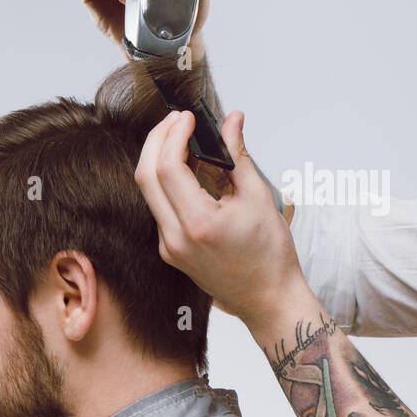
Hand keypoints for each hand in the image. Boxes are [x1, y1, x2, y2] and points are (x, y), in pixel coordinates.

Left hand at [134, 109, 311, 327]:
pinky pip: (159, 208)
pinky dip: (167, 182)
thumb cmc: (270, 256)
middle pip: (145, 176)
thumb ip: (238, 155)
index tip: (188, 118)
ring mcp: (169, 247)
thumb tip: (231, 121)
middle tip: (177, 120)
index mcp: (197, 224)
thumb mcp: (258, 197)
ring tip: (183, 139)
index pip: (167, 167)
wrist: (269, 299)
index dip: (173, 134)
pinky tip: (188, 169)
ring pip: (148, 192)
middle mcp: (174, 238)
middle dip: (157, 140)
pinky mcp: (170, 251)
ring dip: (159, 160)